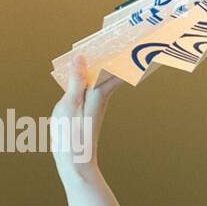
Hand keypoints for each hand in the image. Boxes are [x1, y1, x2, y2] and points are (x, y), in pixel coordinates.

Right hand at [51, 53, 122, 179]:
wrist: (77, 163)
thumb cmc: (72, 135)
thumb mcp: (69, 104)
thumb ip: (76, 80)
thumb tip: (81, 58)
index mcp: (99, 94)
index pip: (117, 69)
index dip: (125, 55)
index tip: (138, 42)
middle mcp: (101, 98)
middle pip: (113, 73)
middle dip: (121, 58)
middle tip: (131, 41)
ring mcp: (96, 105)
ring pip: (105, 80)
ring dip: (110, 66)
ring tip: (112, 50)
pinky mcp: (89, 111)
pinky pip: (95, 88)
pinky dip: (96, 77)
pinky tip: (89, 74)